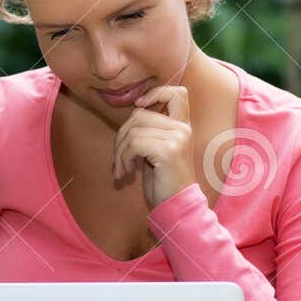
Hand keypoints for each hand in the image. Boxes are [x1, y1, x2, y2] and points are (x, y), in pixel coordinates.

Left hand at [113, 84, 194, 208]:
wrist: (176, 207)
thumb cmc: (163, 182)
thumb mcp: (157, 151)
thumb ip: (150, 130)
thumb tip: (133, 112)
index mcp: (183, 127)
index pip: (177, 93)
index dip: (155, 93)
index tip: (138, 107)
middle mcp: (183, 129)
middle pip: (139, 114)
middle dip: (121, 136)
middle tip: (118, 160)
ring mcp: (178, 138)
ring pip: (132, 131)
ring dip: (119, 152)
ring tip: (120, 170)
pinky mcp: (169, 150)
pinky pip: (133, 144)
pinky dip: (122, 159)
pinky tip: (125, 174)